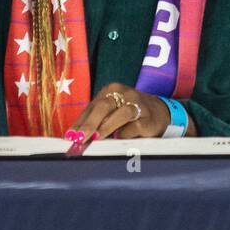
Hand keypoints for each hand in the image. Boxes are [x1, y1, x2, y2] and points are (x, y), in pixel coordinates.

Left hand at [66, 82, 190, 140]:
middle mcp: (125, 93)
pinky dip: (125, 134)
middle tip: (79, 138)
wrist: (159, 112)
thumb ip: (94, 121)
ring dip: (106, 127)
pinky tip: (118, 140)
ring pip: (122, 113)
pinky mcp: (148, 119)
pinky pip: (135, 127)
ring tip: (95, 139)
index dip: (79, 122)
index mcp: (112, 90)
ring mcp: (138, 104)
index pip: (92, 106)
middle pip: (104, 106)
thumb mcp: (110, 112)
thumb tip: (73, 137)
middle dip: (90, 124)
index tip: (69, 136)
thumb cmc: (128, 114)